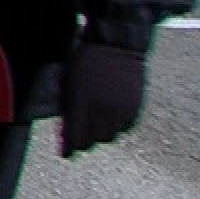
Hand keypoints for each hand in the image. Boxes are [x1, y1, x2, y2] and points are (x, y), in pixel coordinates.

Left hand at [60, 41, 147, 156]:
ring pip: (110, 136)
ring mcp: (120, 108)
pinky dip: (116, 126)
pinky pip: (124, 127)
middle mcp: (102, 108)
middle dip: (84, 141)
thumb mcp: (68, 81)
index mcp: (81, 100)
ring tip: (94, 124)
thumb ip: (67, 107)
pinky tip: (109, 116)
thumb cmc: (84, 59)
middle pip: (93, 141)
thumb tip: (65, 132)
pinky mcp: (135, 107)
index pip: (75, 136)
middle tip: (79, 138)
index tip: (66, 154)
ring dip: (100, 134)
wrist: (116, 44)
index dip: (69, 148)